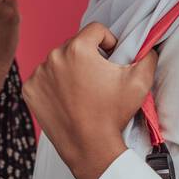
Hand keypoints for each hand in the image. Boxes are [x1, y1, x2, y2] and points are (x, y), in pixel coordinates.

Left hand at [22, 22, 157, 178]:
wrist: (90, 147)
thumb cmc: (113, 114)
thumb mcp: (140, 82)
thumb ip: (148, 56)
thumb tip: (148, 47)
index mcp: (78, 48)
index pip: (95, 30)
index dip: (108, 42)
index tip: (111, 59)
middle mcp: (54, 56)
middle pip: (75, 45)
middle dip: (88, 57)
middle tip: (97, 80)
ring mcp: (38, 74)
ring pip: (58, 61)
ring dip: (69, 70)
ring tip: (82, 92)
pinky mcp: (29, 89)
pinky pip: (43, 78)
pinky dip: (53, 85)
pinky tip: (66, 100)